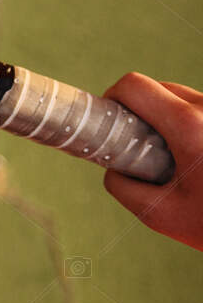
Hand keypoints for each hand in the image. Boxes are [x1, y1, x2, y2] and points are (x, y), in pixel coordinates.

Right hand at [102, 73, 202, 252]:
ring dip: (169, 120)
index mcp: (189, 127)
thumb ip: (123, 186)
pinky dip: (192, 128)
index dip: (112, 98)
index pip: (134, 87)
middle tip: (140, 148)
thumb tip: (113, 168)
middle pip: (159, 88)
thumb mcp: (161, 215)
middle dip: (140, 112)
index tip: (109, 121)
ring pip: (184, 99)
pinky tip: (199, 161)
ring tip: (176, 160)